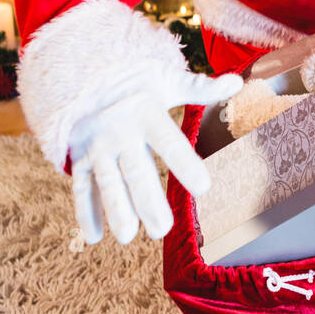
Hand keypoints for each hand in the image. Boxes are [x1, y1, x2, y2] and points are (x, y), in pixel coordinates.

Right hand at [68, 69, 242, 245]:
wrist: (82, 76)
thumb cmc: (136, 84)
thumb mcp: (166, 80)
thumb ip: (200, 88)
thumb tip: (236, 82)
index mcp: (145, 113)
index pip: (169, 142)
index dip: (185, 164)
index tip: (203, 188)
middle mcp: (119, 131)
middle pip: (136, 171)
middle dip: (147, 201)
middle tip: (162, 230)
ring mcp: (96, 147)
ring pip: (107, 182)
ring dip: (115, 209)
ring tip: (128, 236)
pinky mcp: (78, 159)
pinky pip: (81, 187)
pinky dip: (85, 212)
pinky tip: (94, 237)